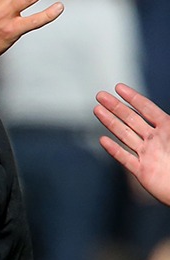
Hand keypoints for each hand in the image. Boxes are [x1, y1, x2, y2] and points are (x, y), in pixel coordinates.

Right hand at [97, 83, 169, 205]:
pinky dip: (114, 149)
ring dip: (110, 122)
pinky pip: (125, 158)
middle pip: (131, 119)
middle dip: (115, 106)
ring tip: (97, 109)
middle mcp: (155, 140)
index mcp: (168, 130)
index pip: (147, 109)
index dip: (133, 98)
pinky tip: (103, 140)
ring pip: (125, 135)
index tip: (118, 88)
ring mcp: (147, 155)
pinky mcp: (142, 171)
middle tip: (100, 95)